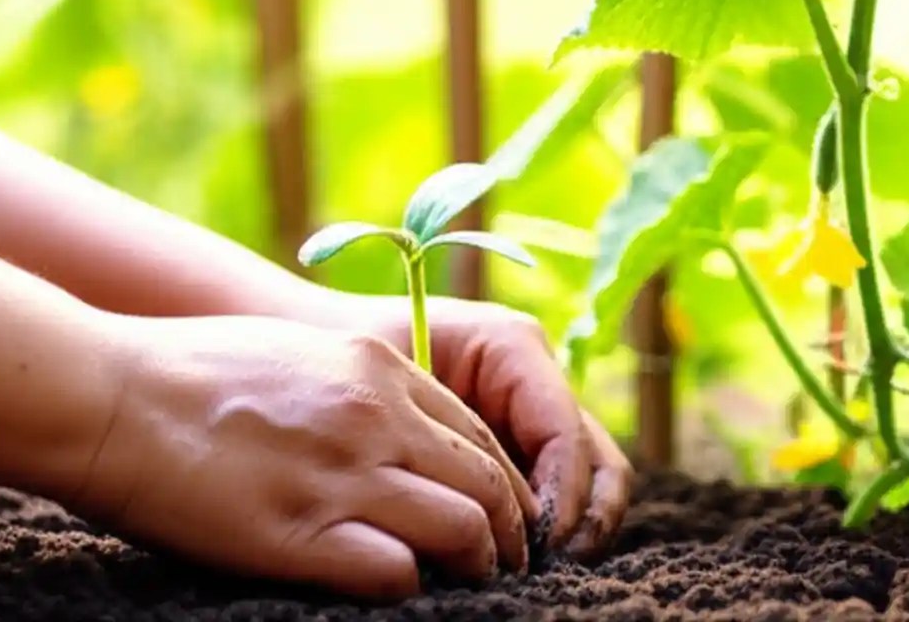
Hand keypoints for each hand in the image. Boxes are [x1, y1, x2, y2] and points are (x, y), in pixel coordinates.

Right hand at [68, 314, 537, 599]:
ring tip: (471, 582)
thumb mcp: (296, 349)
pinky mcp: (299, 533)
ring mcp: (342, 474)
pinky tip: (400, 589)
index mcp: (377, 367)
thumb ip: (356, 383)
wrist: (109, 394)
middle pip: (487, 483)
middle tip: (505, 560)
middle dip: (509, 530)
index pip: (480, 431)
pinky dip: (411, 586)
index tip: (504, 511)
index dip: (505, 480)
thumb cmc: (190, 371)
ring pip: (462, 528)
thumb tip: (392, 427)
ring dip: (477, 562)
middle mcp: (376, 417)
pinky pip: (395, 571)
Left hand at [355, 295, 633, 558]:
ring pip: (591, 480)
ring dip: (575, 529)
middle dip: (582, 515)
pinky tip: (514, 561)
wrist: (312, 339)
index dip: (562, 491)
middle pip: (596, 456)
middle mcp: (535, 380)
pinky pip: (555, 496)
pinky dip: (548, 531)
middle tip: (550, 564)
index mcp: (512, 346)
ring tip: (538, 569)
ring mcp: (532, 419)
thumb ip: (438, 431)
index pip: (563, 428)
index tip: (538, 542)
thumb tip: (475, 509)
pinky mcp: (518, 452)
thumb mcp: (387, 375)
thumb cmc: (346, 348)